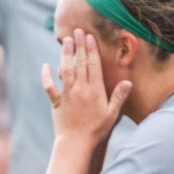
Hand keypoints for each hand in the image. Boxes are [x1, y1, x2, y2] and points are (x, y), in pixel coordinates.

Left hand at [42, 29, 129, 146]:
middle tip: (77, 30)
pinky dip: (46, 76)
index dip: (91, 49)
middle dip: (79, 46)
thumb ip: (119, 96)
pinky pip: (49, 87)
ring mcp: (67, 94)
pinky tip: (46, 65)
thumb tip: (128, 81)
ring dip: (66, 54)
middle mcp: (80, 89)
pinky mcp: (56, 102)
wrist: (76, 143)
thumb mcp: (112, 114)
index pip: (93, 65)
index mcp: (95, 90)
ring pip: (65, 70)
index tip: (89, 37)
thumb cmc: (97, 129)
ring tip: (66, 40)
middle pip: (79, 63)